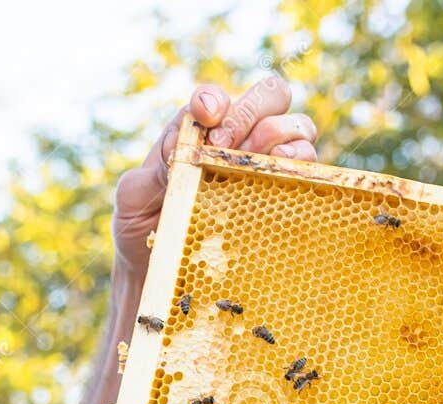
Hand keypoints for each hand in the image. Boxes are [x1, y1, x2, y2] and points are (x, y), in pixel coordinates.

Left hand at [113, 77, 317, 274]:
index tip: (206, 117)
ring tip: (256, 158)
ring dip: (279, 132)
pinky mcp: (287, 191)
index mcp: (200, 129)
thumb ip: (152, 171)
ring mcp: (267, 163)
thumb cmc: (143, 226)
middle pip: (270, 95)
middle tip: (224, 144)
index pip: (215, 97)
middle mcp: (240, 138)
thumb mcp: (132, 197)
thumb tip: (181, 153)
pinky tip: (279, 168)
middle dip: (249, 112)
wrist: (160, 268)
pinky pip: (310, 164)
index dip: (214, 100)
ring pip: (298, 124)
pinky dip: (300, 159)